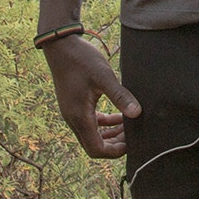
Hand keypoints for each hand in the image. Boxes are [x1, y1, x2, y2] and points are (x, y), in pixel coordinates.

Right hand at [42, 33, 140, 158]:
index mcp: (79, 116)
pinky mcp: (75, 105)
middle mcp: (73, 119)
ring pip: (92, 135)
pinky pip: (90, 122)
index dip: (114, 151)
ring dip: (111, 134)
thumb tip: (137, 113)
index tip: (132, 143)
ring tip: (129, 126)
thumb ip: (120, 96)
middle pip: (94, 146)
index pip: (96, 149)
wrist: (61, 46)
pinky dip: (105, 123)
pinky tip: (120, 115)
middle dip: (115, 144)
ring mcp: (72, 113)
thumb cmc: (82, 59)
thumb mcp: (104, 76)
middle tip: (134, 134)